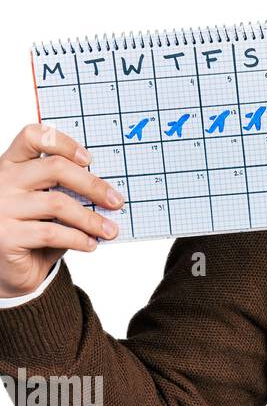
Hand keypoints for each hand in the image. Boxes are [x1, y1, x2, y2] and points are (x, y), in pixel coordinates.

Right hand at [0, 123, 122, 297]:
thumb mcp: (47, 203)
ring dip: (91, 218)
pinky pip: (53, 233)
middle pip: (54, 167)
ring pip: (58, 203)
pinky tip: (91, 244)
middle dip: (93, 185)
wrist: (8, 268)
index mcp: (11, 165)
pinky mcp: (5, 235)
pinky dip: (79, 239)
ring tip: (110, 229)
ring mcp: (1, 207)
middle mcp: (1, 181)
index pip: (32, 136)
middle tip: (116, 201)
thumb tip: (110, 190)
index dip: (63, 142)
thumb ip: (66, 190)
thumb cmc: (33, 229)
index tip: (90, 159)